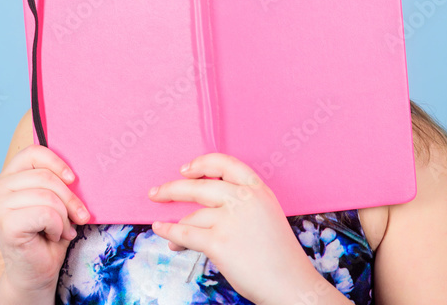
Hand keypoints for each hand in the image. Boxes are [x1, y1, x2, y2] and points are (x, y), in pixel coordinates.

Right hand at [0, 144, 88, 295]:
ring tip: (62, 229)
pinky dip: (58, 226)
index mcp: (9, 177)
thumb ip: (57, 181)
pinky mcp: (5, 223)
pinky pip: (46, 213)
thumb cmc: (47, 233)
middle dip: (70, 199)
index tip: (73, 180)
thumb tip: (75, 171)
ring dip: (64, 217)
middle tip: (78, 217)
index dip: (57, 163)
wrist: (37, 271)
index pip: (33, 153)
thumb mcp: (54, 200)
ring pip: (48, 196)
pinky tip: (53, 236)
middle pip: (46, 177)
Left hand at [147, 152, 321, 304]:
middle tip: (156, 193)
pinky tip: (161, 231)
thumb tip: (199, 206)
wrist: (290, 284)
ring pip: (192, 216)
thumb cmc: (278, 255)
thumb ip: (241, 202)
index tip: (185, 170)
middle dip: (172, 189)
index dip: (202, 164)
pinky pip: (185, 233)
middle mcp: (244, 200)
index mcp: (258, 190)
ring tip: (171, 236)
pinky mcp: (219, 243)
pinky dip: (169, 232)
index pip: (225, 164)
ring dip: (177, 226)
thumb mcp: (266, 214)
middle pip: (199, 187)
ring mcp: (231, 220)